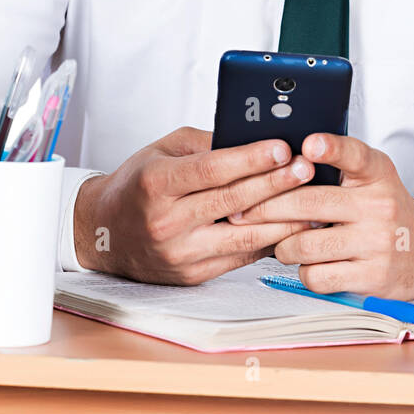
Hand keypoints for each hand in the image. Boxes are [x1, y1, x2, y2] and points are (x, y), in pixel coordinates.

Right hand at [72, 126, 312, 283]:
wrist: (102, 233)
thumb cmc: (136, 185)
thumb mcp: (162, 151)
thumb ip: (206, 144)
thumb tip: (253, 139)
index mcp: (156, 184)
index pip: (211, 170)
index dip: (250, 159)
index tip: (282, 147)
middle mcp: (166, 222)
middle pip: (233, 201)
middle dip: (276, 183)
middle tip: (307, 168)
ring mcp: (180, 253)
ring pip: (244, 236)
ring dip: (282, 218)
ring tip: (311, 200)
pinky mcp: (193, 275)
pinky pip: (240, 257)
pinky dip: (268, 240)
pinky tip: (290, 226)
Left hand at [228, 133, 413, 299]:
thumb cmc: (384, 208)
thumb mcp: (371, 176)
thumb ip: (338, 164)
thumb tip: (280, 161)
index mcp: (376, 173)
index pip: (354, 155)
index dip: (330, 149)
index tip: (309, 146)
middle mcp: (378, 206)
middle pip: (308, 204)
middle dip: (265, 208)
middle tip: (244, 211)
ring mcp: (376, 243)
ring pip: (304, 244)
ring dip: (283, 245)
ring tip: (282, 241)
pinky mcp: (371, 276)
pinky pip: (316, 275)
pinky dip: (304, 270)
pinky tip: (310, 262)